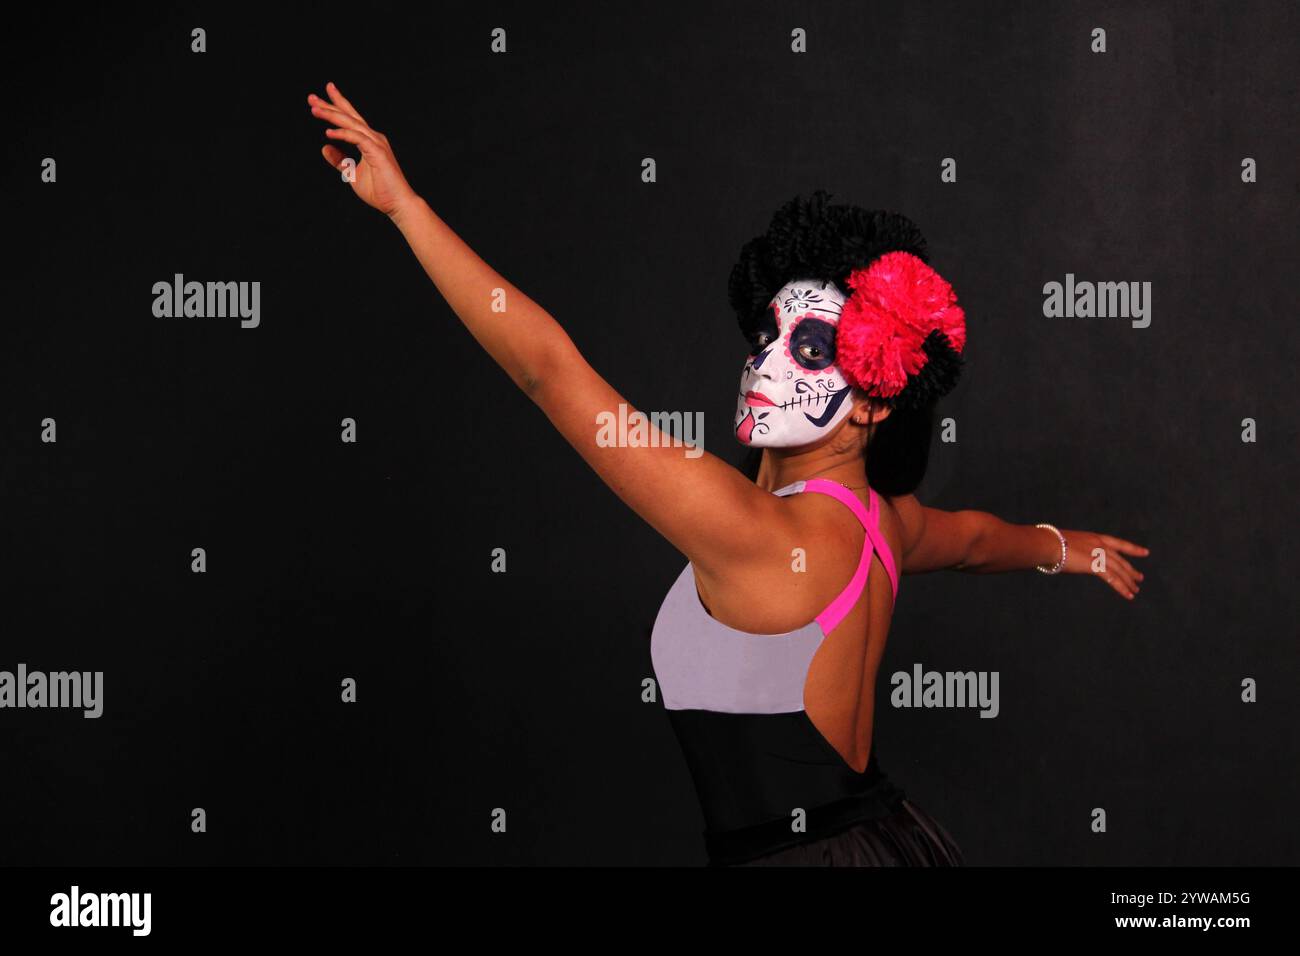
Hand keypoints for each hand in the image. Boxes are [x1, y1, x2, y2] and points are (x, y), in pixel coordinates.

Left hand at [308, 82, 420, 218]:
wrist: (397, 204)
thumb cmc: (379, 191)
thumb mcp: (352, 174)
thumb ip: (340, 161)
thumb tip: (325, 148)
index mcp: (368, 141)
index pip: (350, 119)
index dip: (335, 106)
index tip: (317, 99)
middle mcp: (373, 138)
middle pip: (349, 116)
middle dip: (331, 104)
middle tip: (311, 97)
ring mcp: (376, 143)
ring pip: (351, 123)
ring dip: (332, 115)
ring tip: (315, 110)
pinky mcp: (377, 152)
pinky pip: (357, 138)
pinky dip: (343, 134)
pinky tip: (329, 133)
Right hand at [1058, 530, 1147, 599]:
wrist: (1047, 544)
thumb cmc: (1050, 543)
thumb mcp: (1068, 543)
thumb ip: (1075, 550)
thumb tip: (1071, 557)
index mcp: (1095, 538)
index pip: (1119, 543)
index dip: (1133, 549)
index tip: (1145, 552)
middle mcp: (1100, 545)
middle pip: (1121, 560)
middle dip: (1131, 570)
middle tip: (1139, 578)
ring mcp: (1099, 555)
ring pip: (1120, 570)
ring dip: (1129, 581)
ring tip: (1135, 590)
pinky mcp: (1095, 566)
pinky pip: (1113, 579)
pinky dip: (1122, 588)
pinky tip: (1128, 595)